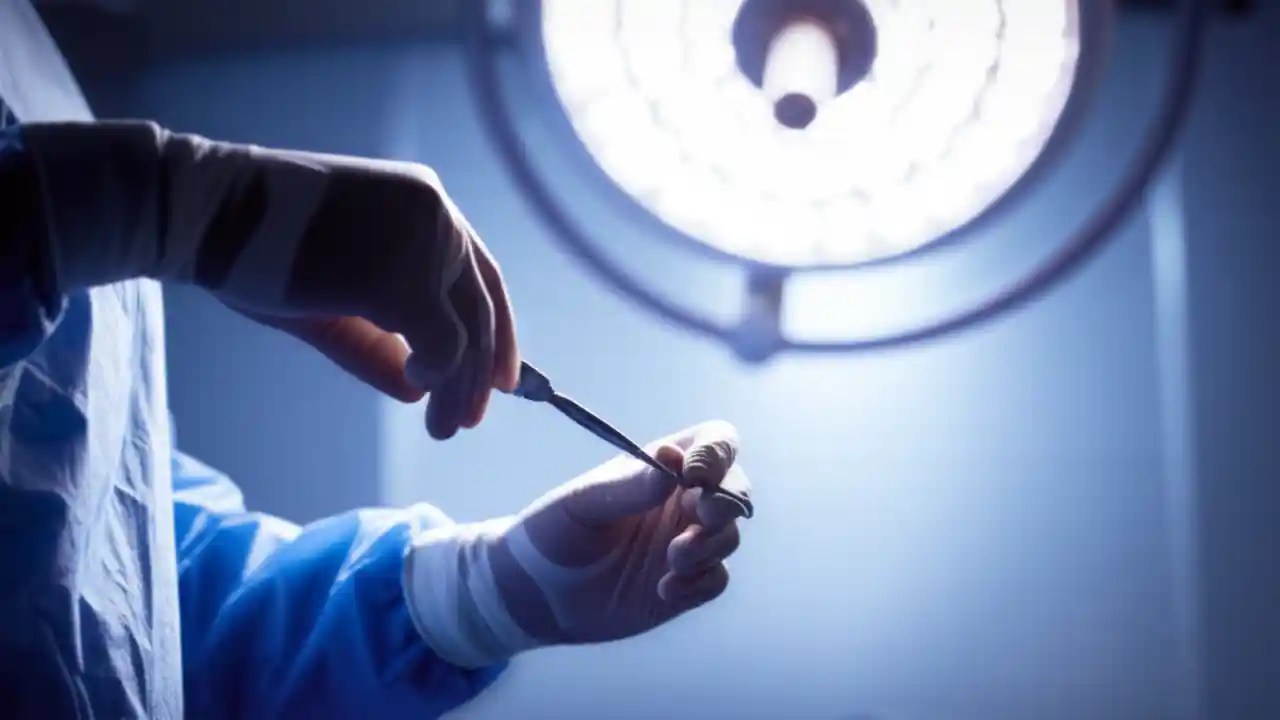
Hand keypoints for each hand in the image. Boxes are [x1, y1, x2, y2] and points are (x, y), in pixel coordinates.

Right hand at [208, 151, 519, 439]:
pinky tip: (418, 387)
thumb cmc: (253, 247)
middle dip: (477, 372)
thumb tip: (416, 390)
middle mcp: (437, 215)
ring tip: (444, 427)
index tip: (503, 378)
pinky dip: (439, 377)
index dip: (498, 329)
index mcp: (425, 203)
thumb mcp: (330, 296)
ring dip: (458, 386)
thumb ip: (377, 341)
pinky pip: (443, 345)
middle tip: (467, 421)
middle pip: (478, 307)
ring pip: (466, 332)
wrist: (204, 211)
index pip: (481, 273)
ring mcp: (425, 245)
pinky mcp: (403, 282)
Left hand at [403, 421, 751, 667]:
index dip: (717, 453)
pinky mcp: (685, 583)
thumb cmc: (552, 533)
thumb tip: (674, 462)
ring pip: (729, 535)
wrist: (535, 594)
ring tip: (671, 562)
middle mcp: (681, 499)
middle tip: (700, 518)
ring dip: (709, 546)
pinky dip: (699, 583)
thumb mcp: (582, 504)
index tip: (693, 476)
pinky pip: (716, 579)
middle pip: (735, 487)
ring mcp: (685, 541)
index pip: (714, 441)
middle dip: (726, 502)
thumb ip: (629, 486)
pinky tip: (663, 590)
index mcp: (660, 465)